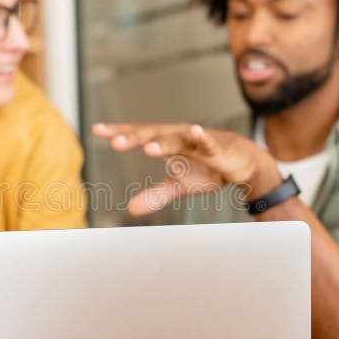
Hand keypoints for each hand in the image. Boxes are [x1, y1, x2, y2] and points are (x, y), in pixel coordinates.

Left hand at [92, 122, 279, 214]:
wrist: (241, 163)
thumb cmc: (207, 169)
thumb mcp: (179, 185)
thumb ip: (155, 195)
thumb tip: (129, 209)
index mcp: (165, 142)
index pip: (138, 135)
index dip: (118, 132)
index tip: (96, 129)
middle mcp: (177, 136)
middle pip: (152, 134)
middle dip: (134, 138)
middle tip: (114, 142)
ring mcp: (197, 140)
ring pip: (177, 140)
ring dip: (163, 143)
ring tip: (147, 148)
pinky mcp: (217, 147)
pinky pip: (208, 142)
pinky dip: (202, 137)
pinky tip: (195, 130)